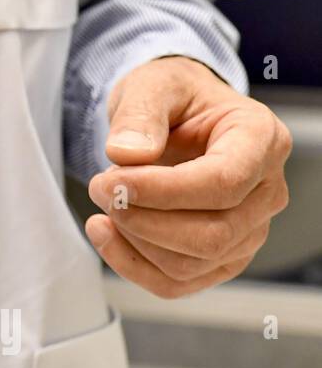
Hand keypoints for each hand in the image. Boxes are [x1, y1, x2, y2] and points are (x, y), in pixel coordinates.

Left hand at [84, 56, 290, 297]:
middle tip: (100, 188)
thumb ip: (140, 114)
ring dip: (133, 241)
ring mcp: (249, 230)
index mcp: (261, 139)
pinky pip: (178, 283)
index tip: (112, 182)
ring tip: (104, 202)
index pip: (223, 183)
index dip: (162, 191)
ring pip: (192, 263)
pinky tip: (106, 234)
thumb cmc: (175, 99)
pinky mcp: (222, 257)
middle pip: (212, 234)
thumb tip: (128, 154)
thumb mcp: (152, 85)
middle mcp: (266, 191)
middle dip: (142, 219)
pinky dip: (133, 266)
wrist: (177, 117)